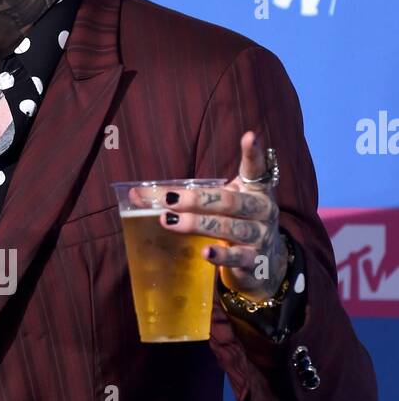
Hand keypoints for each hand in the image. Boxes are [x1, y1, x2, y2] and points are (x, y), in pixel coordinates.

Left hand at [140, 131, 287, 299]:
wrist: (265, 264)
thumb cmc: (234, 224)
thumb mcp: (217, 205)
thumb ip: (186, 196)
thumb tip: (135, 194)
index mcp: (254, 189)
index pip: (255, 169)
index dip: (252, 154)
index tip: (248, 137)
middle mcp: (262, 209)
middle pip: (228, 200)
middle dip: (196, 199)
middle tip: (169, 200)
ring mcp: (259, 236)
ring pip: (228, 227)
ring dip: (197, 224)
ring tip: (169, 221)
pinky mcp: (254, 261)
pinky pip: (237, 257)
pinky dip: (221, 255)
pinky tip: (206, 253)